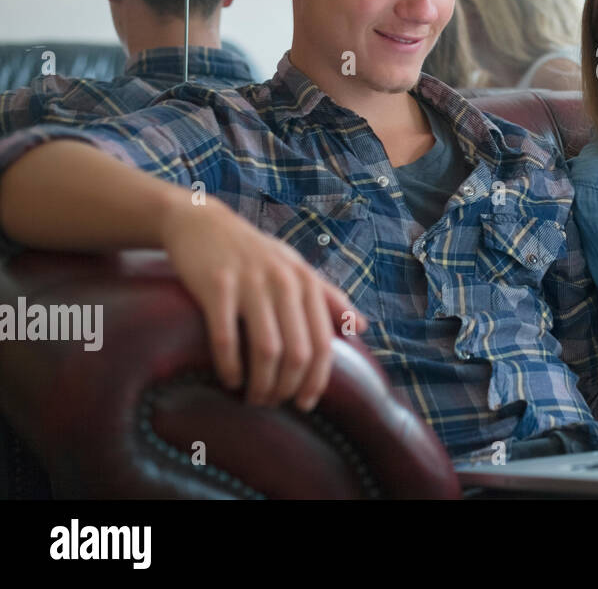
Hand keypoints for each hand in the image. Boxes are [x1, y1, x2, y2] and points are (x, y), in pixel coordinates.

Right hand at [159, 194, 366, 410]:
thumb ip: (330, 298)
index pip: (323, 343)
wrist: (204, 224)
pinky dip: (229, 367)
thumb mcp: (297, 269)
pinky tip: (229, 379)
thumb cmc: (256, 254)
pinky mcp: (216, 286)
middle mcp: (284, 283)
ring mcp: (250, 284)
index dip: (317, 380)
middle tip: (273, 403)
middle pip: (297, 353)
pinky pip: (226, 338)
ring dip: (260, 384)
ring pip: (266, 350)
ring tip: (253, 398)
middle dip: (287, 388)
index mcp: (307, 283)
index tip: (305, 404)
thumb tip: (362, 328)